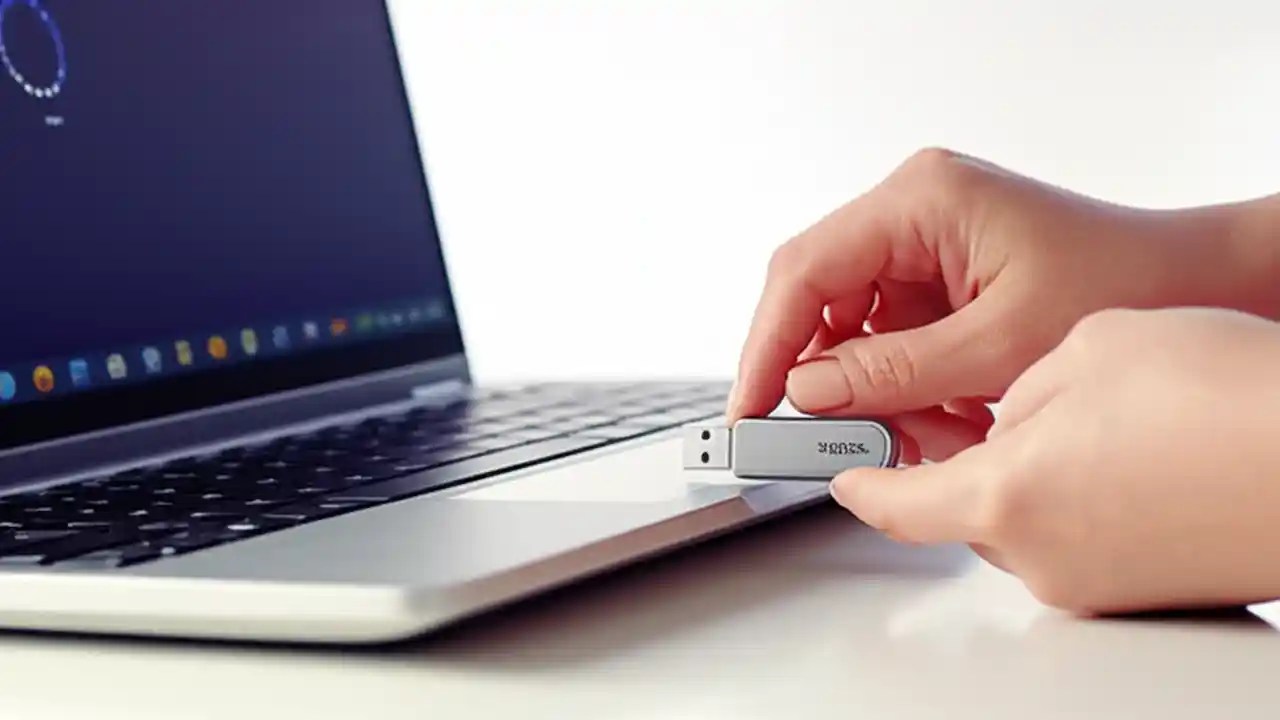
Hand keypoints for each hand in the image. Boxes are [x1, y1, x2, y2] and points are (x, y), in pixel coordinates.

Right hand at [730, 148, 1266, 461]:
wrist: (1192, 281)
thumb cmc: (1123, 284)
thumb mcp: (1001, 344)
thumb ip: (894, 371)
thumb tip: (808, 391)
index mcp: (921, 199)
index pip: (806, 270)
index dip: (767, 346)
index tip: (751, 409)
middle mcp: (912, 212)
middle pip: (820, 301)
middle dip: (830, 379)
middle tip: (837, 441)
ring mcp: (922, 245)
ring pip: (852, 332)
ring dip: (877, 394)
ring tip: (931, 432)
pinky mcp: (938, 279)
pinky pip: (890, 342)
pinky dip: (907, 391)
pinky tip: (948, 416)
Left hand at [831, 307, 1279, 614]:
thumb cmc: (1229, 398)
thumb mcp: (1089, 350)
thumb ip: (1014, 392)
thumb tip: (998, 419)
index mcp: (1006, 494)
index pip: (895, 502)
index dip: (860, 479)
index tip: (841, 469)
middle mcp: (1042, 555)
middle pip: (959, 509)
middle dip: (952, 460)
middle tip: (964, 403)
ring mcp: (1097, 582)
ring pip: (1022, 523)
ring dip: (1023, 474)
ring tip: (1076, 413)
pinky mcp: (1145, 588)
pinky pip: (1078, 539)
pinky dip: (1076, 497)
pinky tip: (1122, 450)